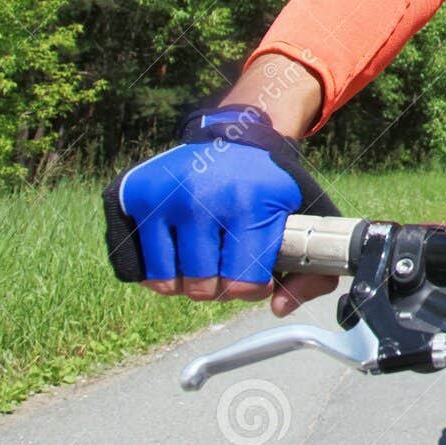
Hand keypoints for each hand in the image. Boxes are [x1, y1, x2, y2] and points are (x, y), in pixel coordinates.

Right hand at [103, 106, 342, 317]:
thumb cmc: (269, 185)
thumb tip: (279, 308)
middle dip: (219, 287)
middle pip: (200, 287)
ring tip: (204, 259)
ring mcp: (160, 195)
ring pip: (165, 282)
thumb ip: (314, 269)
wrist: (232, 136)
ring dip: (186, 282)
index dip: (251, 289)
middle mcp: (198, 198)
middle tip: (227, 266)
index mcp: (247, 203)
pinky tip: (177, 252)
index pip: (241, 283)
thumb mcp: (308, 215)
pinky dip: (155, 271)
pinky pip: (134, 267)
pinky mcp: (131, 195)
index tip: (257, 277)